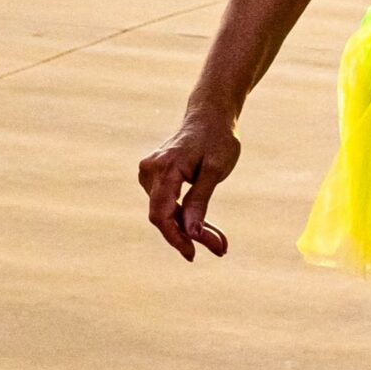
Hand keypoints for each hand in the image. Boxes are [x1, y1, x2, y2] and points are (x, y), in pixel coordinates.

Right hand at [138, 115, 239, 261]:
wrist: (210, 115)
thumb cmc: (217, 138)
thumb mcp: (216, 168)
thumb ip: (200, 199)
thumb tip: (190, 233)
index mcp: (166, 167)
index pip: (162, 213)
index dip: (175, 238)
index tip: (192, 254)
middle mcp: (150, 171)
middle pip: (165, 215)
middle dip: (190, 235)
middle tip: (221, 248)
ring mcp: (149, 174)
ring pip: (167, 212)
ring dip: (190, 228)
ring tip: (219, 240)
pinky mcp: (155, 178)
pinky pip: (168, 204)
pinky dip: (186, 216)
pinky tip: (205, 227)